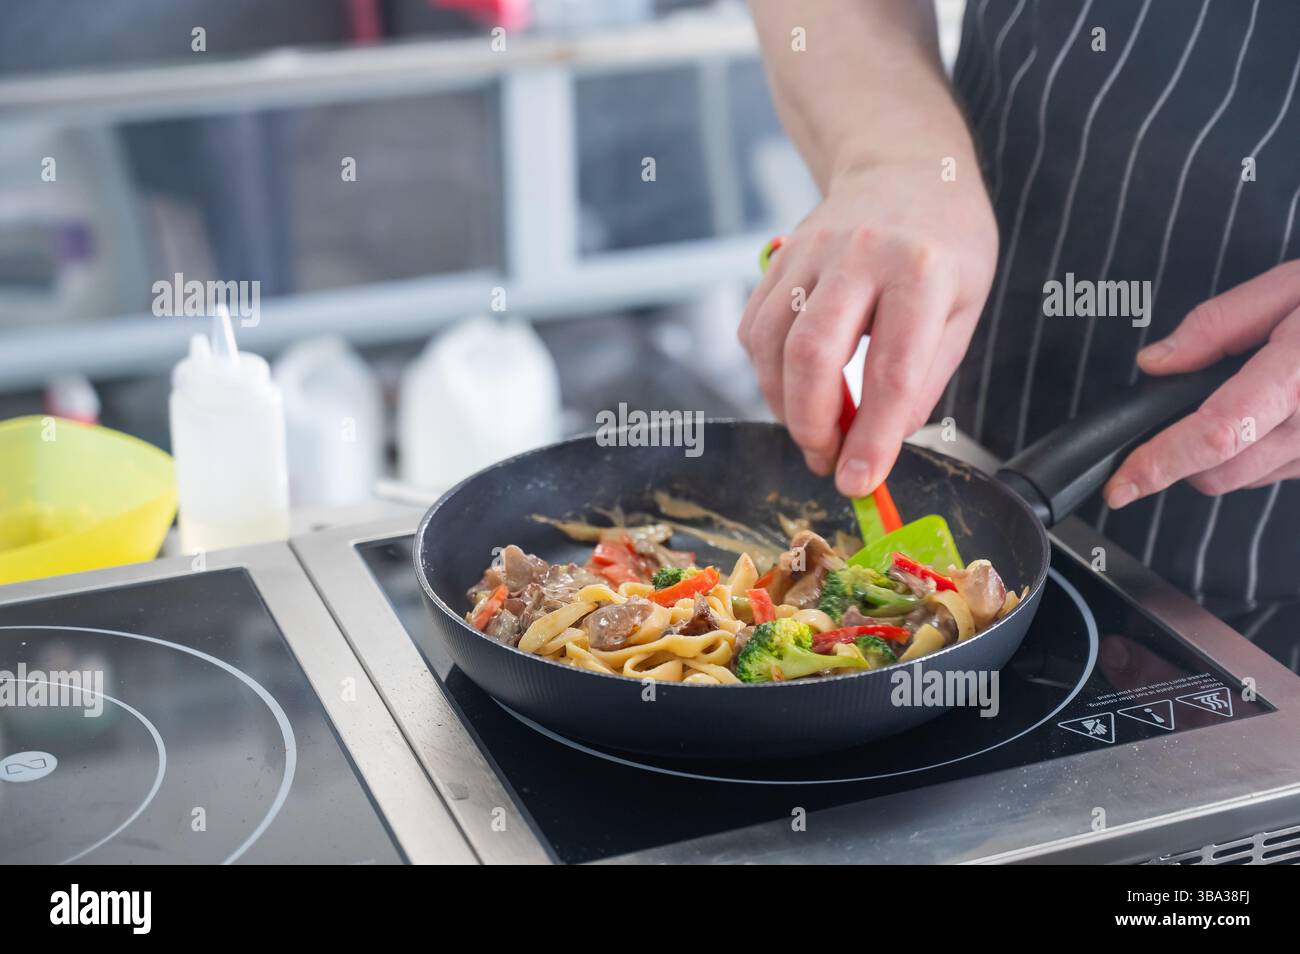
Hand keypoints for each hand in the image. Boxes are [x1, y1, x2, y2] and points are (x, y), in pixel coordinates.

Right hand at [737, 161, 997, 496]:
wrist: (906, 166)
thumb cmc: (944, 242)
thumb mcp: (963, 307)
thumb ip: (924, 376)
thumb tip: (882, 440)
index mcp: (922, 270)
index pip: (892, 371)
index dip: (872, 437)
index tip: (859, 481)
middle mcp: (861, 254)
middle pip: (812, 354)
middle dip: (810, 424)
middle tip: (826, 459)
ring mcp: (812, 251)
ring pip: (772, 344)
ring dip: (783, 404)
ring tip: (812, 428)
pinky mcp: (779, 258)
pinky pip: (754, 327)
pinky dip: (766, 371)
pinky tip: (792, 385)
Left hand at [1105, 261, 1299, 507]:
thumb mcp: (1290, 286)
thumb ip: (1216, 326)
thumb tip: (1155, 363)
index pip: (1219, 432)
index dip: (1160, 462)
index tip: (1122, 483)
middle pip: (1220, 473)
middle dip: (1181, 456)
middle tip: (1183, 408)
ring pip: (1245, 480)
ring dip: (1223, 454)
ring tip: (1250, 397)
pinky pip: (1277, 475)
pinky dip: (1258, 453)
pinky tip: (1276, 414)